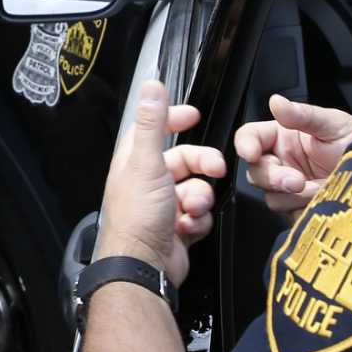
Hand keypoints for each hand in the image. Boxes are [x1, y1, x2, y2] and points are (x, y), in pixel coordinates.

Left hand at [96, 81, 227, 287]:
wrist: (144, 265)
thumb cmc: (139, 216)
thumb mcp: (147, 162)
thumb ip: (152, 123)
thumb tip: (152, 86)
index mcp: (134, 163)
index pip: (153, 130)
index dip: (172, 118)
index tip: (193, 115)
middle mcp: (146, 182)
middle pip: (184, 160)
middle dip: (203, 164)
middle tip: (216, 168)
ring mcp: (162, 206)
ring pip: (196, 189)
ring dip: (200, 198)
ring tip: (191, 209)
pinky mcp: (177, 228)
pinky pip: (199, 215)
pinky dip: (198, 221)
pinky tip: (188, 228)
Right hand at [231, 93, 351, 214]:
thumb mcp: (332, 124)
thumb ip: (302, 115)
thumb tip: (275, 101)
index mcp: (283, 137)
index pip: (250, 138)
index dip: (245, 145)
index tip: (251, 153)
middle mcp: (282, 162)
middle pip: (255, 171)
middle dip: (273, 177)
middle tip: (296, 180)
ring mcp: (290, 189)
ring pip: (270, 196)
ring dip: (292, 196)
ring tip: (320, 189)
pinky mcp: (300, 210)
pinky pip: (289, 214)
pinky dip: (304, 209)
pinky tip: (321, 201)